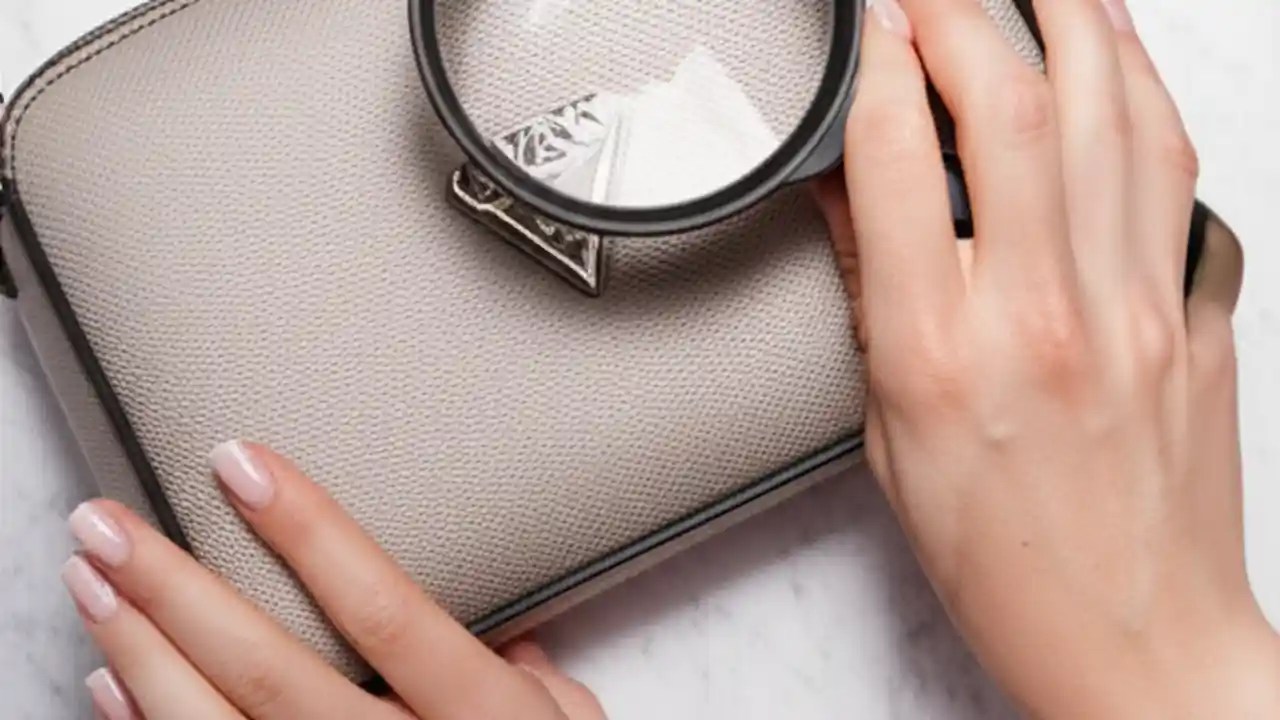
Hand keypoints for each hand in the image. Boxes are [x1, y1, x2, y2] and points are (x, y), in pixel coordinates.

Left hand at [62, 442, 604, 719]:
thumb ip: (538, 676)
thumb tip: (510, 627)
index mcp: (483, 717)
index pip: (384, 609)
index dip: (309, 532)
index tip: (244, 465)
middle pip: (272, 669)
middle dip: (179, 591)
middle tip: (109, 525)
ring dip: (144, 654)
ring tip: (94, 584)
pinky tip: (111, 682)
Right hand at [817, 0, 1277, 716]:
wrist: (1135, 636)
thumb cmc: (1004, 560)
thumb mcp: (887, 437)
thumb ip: (873, 302)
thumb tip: (851, 197)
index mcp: (939, 355)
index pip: (897, 161)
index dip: (874, 65)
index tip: (865, 25)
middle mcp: (1042, 315)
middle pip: (1012, 107)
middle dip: (962, 10)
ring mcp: (1134, 306)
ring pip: (1115, 111)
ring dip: (1071, 17)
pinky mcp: (1195, 312)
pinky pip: (1173, 168)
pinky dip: (1139, 88)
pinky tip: (1113, 55)